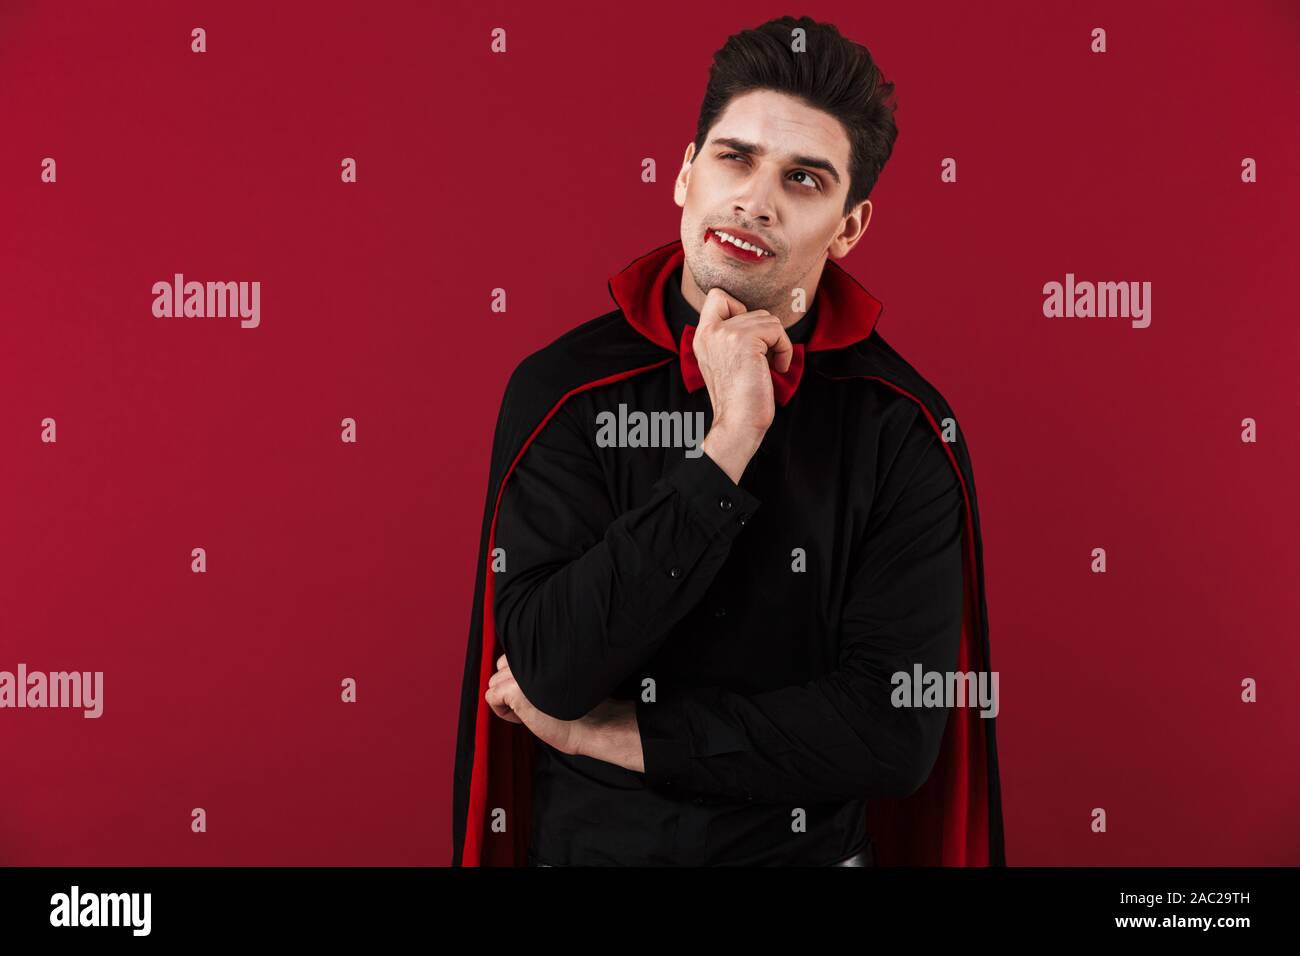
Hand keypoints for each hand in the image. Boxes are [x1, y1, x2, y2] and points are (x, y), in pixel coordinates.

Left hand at [485, 654, 584, 755]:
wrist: (592, 724)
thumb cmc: (579, 706)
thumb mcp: (554, 678)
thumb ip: (536, 667)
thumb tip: (507, 670)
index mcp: (542, 650)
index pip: (512, 658)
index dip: (519, 678)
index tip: (534, 692)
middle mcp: (530, 656)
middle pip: (500, 668)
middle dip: (510, 687)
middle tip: (533, 701)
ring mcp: (521, 672)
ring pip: (494, 682)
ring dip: (507, 699)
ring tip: (531, 708)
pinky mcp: (514, 688)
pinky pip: (491, 697)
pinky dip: (503, 712)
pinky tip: (525, 717)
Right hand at [691, 288, 791, 481]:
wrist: (737, 423)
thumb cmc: (738, 399)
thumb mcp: (724, 361)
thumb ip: (729, 337)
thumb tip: (758, 320)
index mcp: (702, 336)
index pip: (718, 296)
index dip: (740, 309)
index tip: (749, 339)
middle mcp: (710, 332)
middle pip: (753, 310)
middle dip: (767, 335)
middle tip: (765, 360)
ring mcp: (726, 334)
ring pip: (768, 319)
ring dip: (777, 343)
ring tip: (770, 366)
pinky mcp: (745, 340)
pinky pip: (777, 330)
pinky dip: (784, 349)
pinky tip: (777, 368)